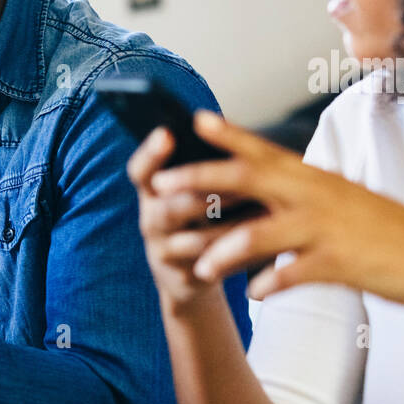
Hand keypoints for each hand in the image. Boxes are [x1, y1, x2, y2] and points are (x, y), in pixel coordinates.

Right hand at [126, 123, 245, 307]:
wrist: (194, 275)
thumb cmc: (201, 218)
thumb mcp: (192, 192)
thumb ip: (199, 166)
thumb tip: (221, 124)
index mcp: (153, 192)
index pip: (141, 170)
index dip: (150, 153)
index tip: (166, 134)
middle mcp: (151, 220)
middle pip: (168, 207)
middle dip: (201, 194)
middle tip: (234, 182)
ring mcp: (163, 252)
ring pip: (195, 240)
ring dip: (230, 227)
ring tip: (263, 213)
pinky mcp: (181, 279)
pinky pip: (210, 268)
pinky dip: (237, 255)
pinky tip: (262, 243)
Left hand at [146, 111, 403, 350]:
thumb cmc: (384, 232)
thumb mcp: (340, 203)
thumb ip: (300, 195)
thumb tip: (266, 184)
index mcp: (314, 178)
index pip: (263, 149)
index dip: (227, 134)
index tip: (194, 119)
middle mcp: (316, 195)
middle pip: (248, 178)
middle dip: (200, 180)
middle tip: (160, 186)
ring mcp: (326, 228)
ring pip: (260, 233)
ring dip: (223, 252)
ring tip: (199, 270)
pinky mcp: (339, 264)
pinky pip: (291, 275)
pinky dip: (269, 284)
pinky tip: (254, 294)